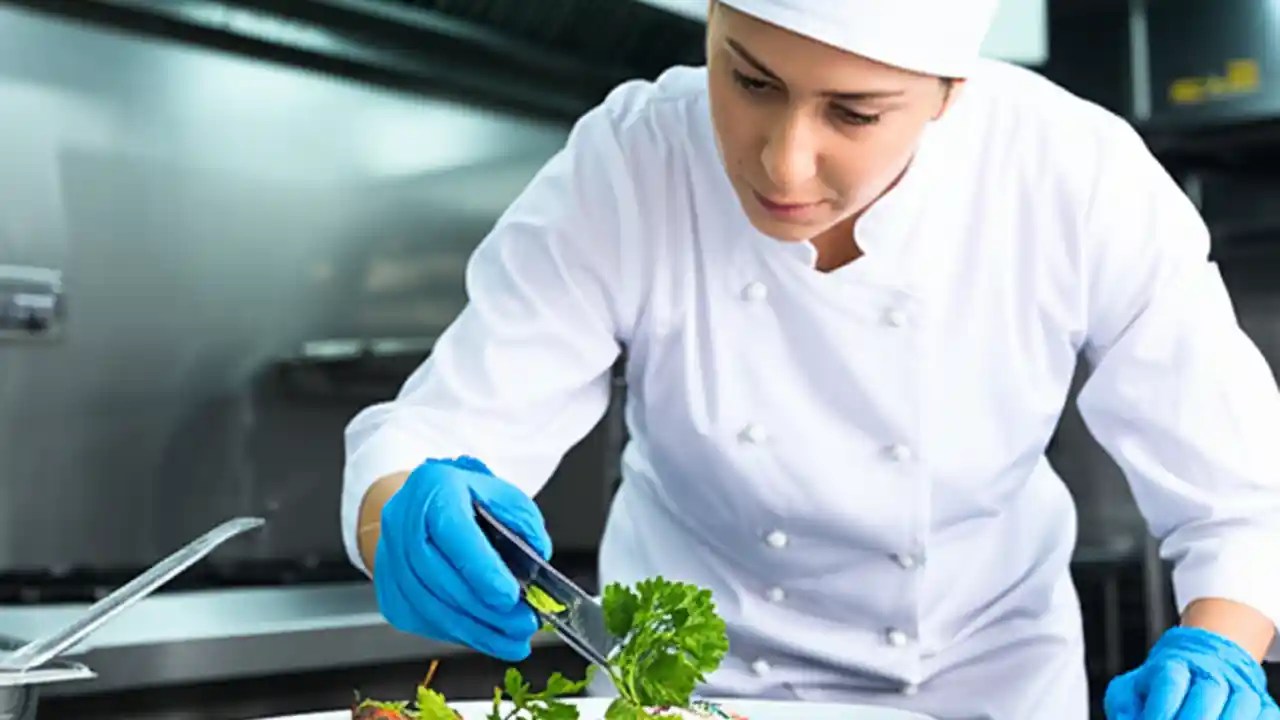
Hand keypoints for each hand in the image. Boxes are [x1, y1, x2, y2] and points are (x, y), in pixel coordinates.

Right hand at [373, 455, 550, 660]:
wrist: (425, 501)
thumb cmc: (465, 497)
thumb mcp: (502, 494)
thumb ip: (522, 522)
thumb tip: (537, 560)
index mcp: (434, 488)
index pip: (452, 531)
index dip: (480, 569)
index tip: (509, 597)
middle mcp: (403, 521)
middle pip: (437, 575)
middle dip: (484, 608)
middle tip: (521, 624)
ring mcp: (389, 557)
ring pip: (427, 605)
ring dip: (473, 629)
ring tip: (511, 639)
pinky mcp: (389, 588)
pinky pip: (421, 619)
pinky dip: (456, 633)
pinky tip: (484, 636)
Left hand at [1105, 626, 1279, 718]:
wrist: (1197, 661)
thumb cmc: (1157, 684)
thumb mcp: (1130, 689)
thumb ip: (1124, 707)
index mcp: (1172, 663)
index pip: (1170, 680)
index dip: (1162, 708)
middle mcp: (1209, 670)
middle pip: (1209, 690)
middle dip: (1195, 719)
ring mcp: (1237, 684)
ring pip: (1243, 702)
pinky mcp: (1260, 700)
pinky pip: (1267, 713)